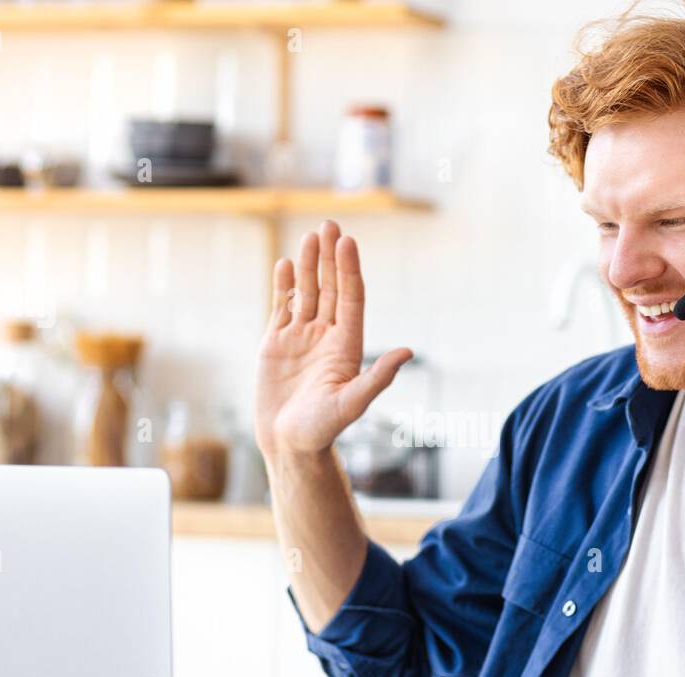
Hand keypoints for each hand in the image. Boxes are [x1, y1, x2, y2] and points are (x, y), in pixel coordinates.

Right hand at [254, 220, 412, 459]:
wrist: (289, 445)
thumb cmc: (322, 430)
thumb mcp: (353, 404)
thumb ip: (378, 377)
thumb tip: (408, 352)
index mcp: (346, 346)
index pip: (350, 299)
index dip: (349, 270)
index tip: (347, 242)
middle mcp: (326, 336)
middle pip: (330, 288)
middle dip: (330, 257)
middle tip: (329, 224)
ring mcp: (301, 338)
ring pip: (306, 293)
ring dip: (309, 265)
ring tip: (310, 236)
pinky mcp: (277, 344)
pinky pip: (282, 307)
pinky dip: (284, 286)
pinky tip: (287, 264)